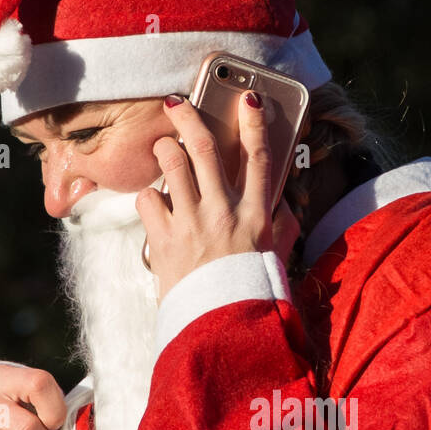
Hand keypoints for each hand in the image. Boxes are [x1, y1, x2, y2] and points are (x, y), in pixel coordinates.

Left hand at [135, 92, 300, 304]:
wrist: (221, 330)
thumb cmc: (251, 294)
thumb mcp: (276, 257)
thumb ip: (280, 225)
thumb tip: (282, 201)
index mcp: (256, 216)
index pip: (259, 157)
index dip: (254, 123)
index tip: (247, 99)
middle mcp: (223, 213)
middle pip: (204, 147)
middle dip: (188, 116)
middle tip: (176, 104)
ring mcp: (191, 224)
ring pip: (172, 163)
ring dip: (165, 149)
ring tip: (164, 149)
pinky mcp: (163, 240)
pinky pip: (148, 200)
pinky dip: (150, 197)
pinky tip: (157, 204)